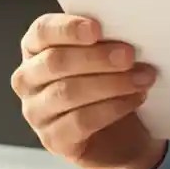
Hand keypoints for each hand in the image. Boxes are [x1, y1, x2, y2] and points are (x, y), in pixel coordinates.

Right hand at [11, 13, 166, 168]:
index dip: (68, 29)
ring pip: (68, 92)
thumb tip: (126, 29)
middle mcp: (28, 79)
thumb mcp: (104, 54)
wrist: (119, 131)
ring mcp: (36, 112)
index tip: (97, 29)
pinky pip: (80, 121)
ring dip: (111, 83)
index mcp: (36, 47)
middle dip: (97, 57)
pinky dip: (112, 108)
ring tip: (141, 78)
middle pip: (55, 62)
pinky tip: (134, 99)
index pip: (42, 31)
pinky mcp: (53, 139)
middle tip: (129, 55)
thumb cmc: (107, 81)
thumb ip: (105, 39)